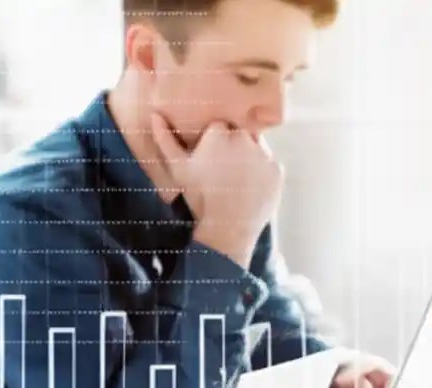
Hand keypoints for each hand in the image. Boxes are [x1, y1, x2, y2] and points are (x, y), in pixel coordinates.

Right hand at [150, 113, 282, 267]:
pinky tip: (250, 187)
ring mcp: (264, 153)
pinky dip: (262, 172)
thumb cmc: (199, 196)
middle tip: (224, 169)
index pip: (218, 126)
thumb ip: (165, 139)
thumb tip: (154, 115)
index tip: (209, 158)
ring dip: (249, 156)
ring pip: (256, 146)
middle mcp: (244, 137)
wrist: (227, 228)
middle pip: (240, 132)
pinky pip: (270, 164)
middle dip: (233, 145)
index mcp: (219, 132)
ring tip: (237, 179)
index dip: (212, 142)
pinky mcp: (278, 170)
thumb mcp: (178, 168)